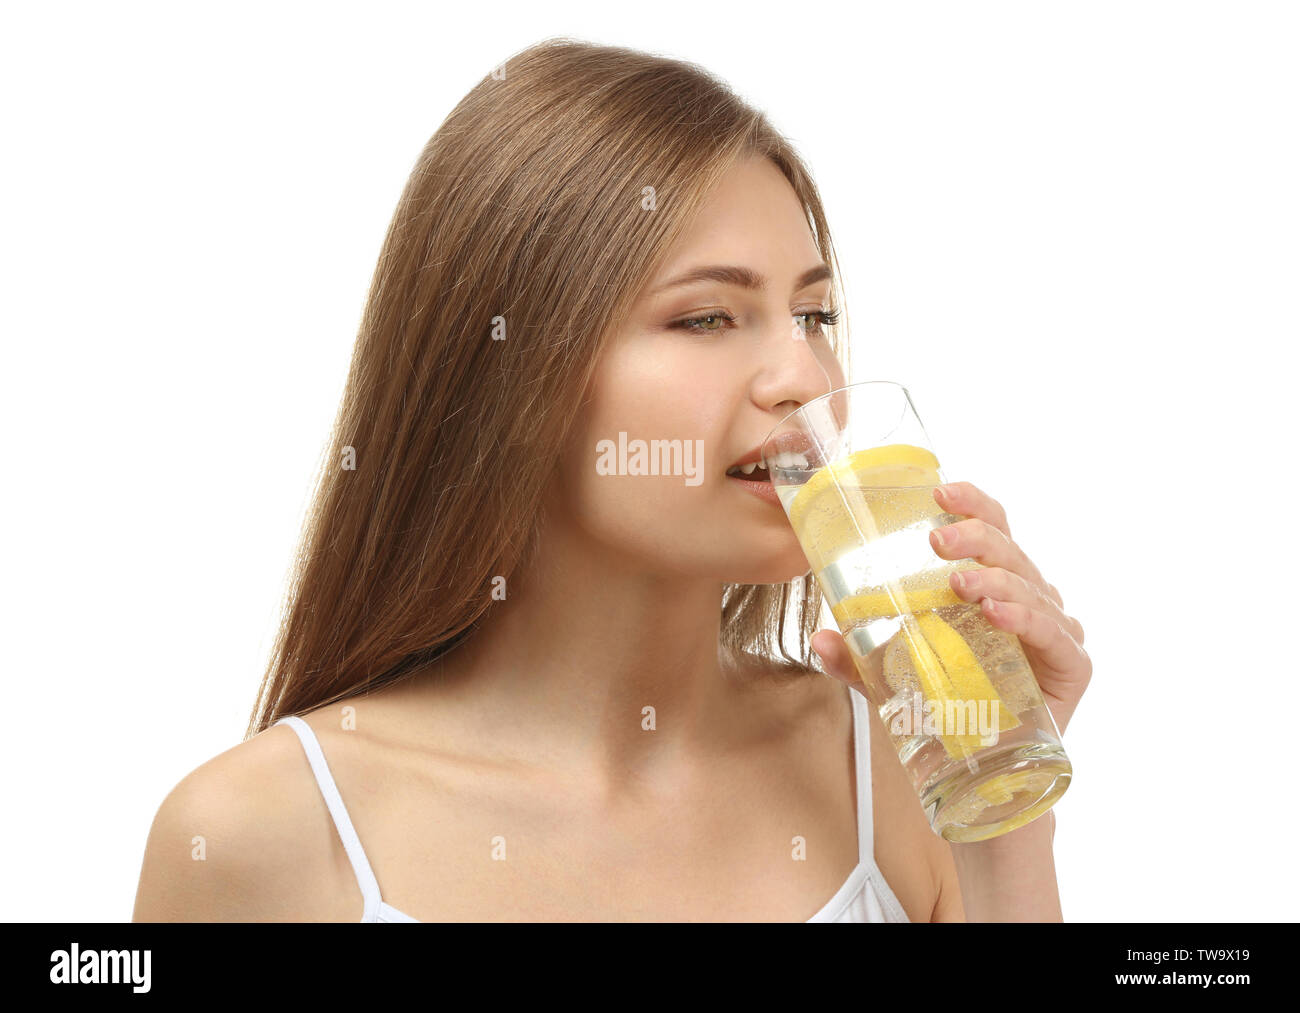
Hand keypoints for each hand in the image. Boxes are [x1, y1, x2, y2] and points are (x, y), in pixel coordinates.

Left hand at [811, 481, 1090, 736]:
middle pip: (1010, 548)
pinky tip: (996, 612)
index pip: (992, 527)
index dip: (972, 502)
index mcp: (993, 584)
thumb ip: (857, 659)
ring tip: (960, 583)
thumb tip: (821, 639)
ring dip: (994, 578)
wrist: (983, 773)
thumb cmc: (946, 709)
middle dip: (974, 536)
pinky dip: (1025, 617)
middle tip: (936, 538)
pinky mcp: (1071, 666)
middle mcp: (1028, 598)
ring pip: (1029, 585)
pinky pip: (1051, 631)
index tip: (939, 489)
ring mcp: (1053, 629)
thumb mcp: (889, 679)